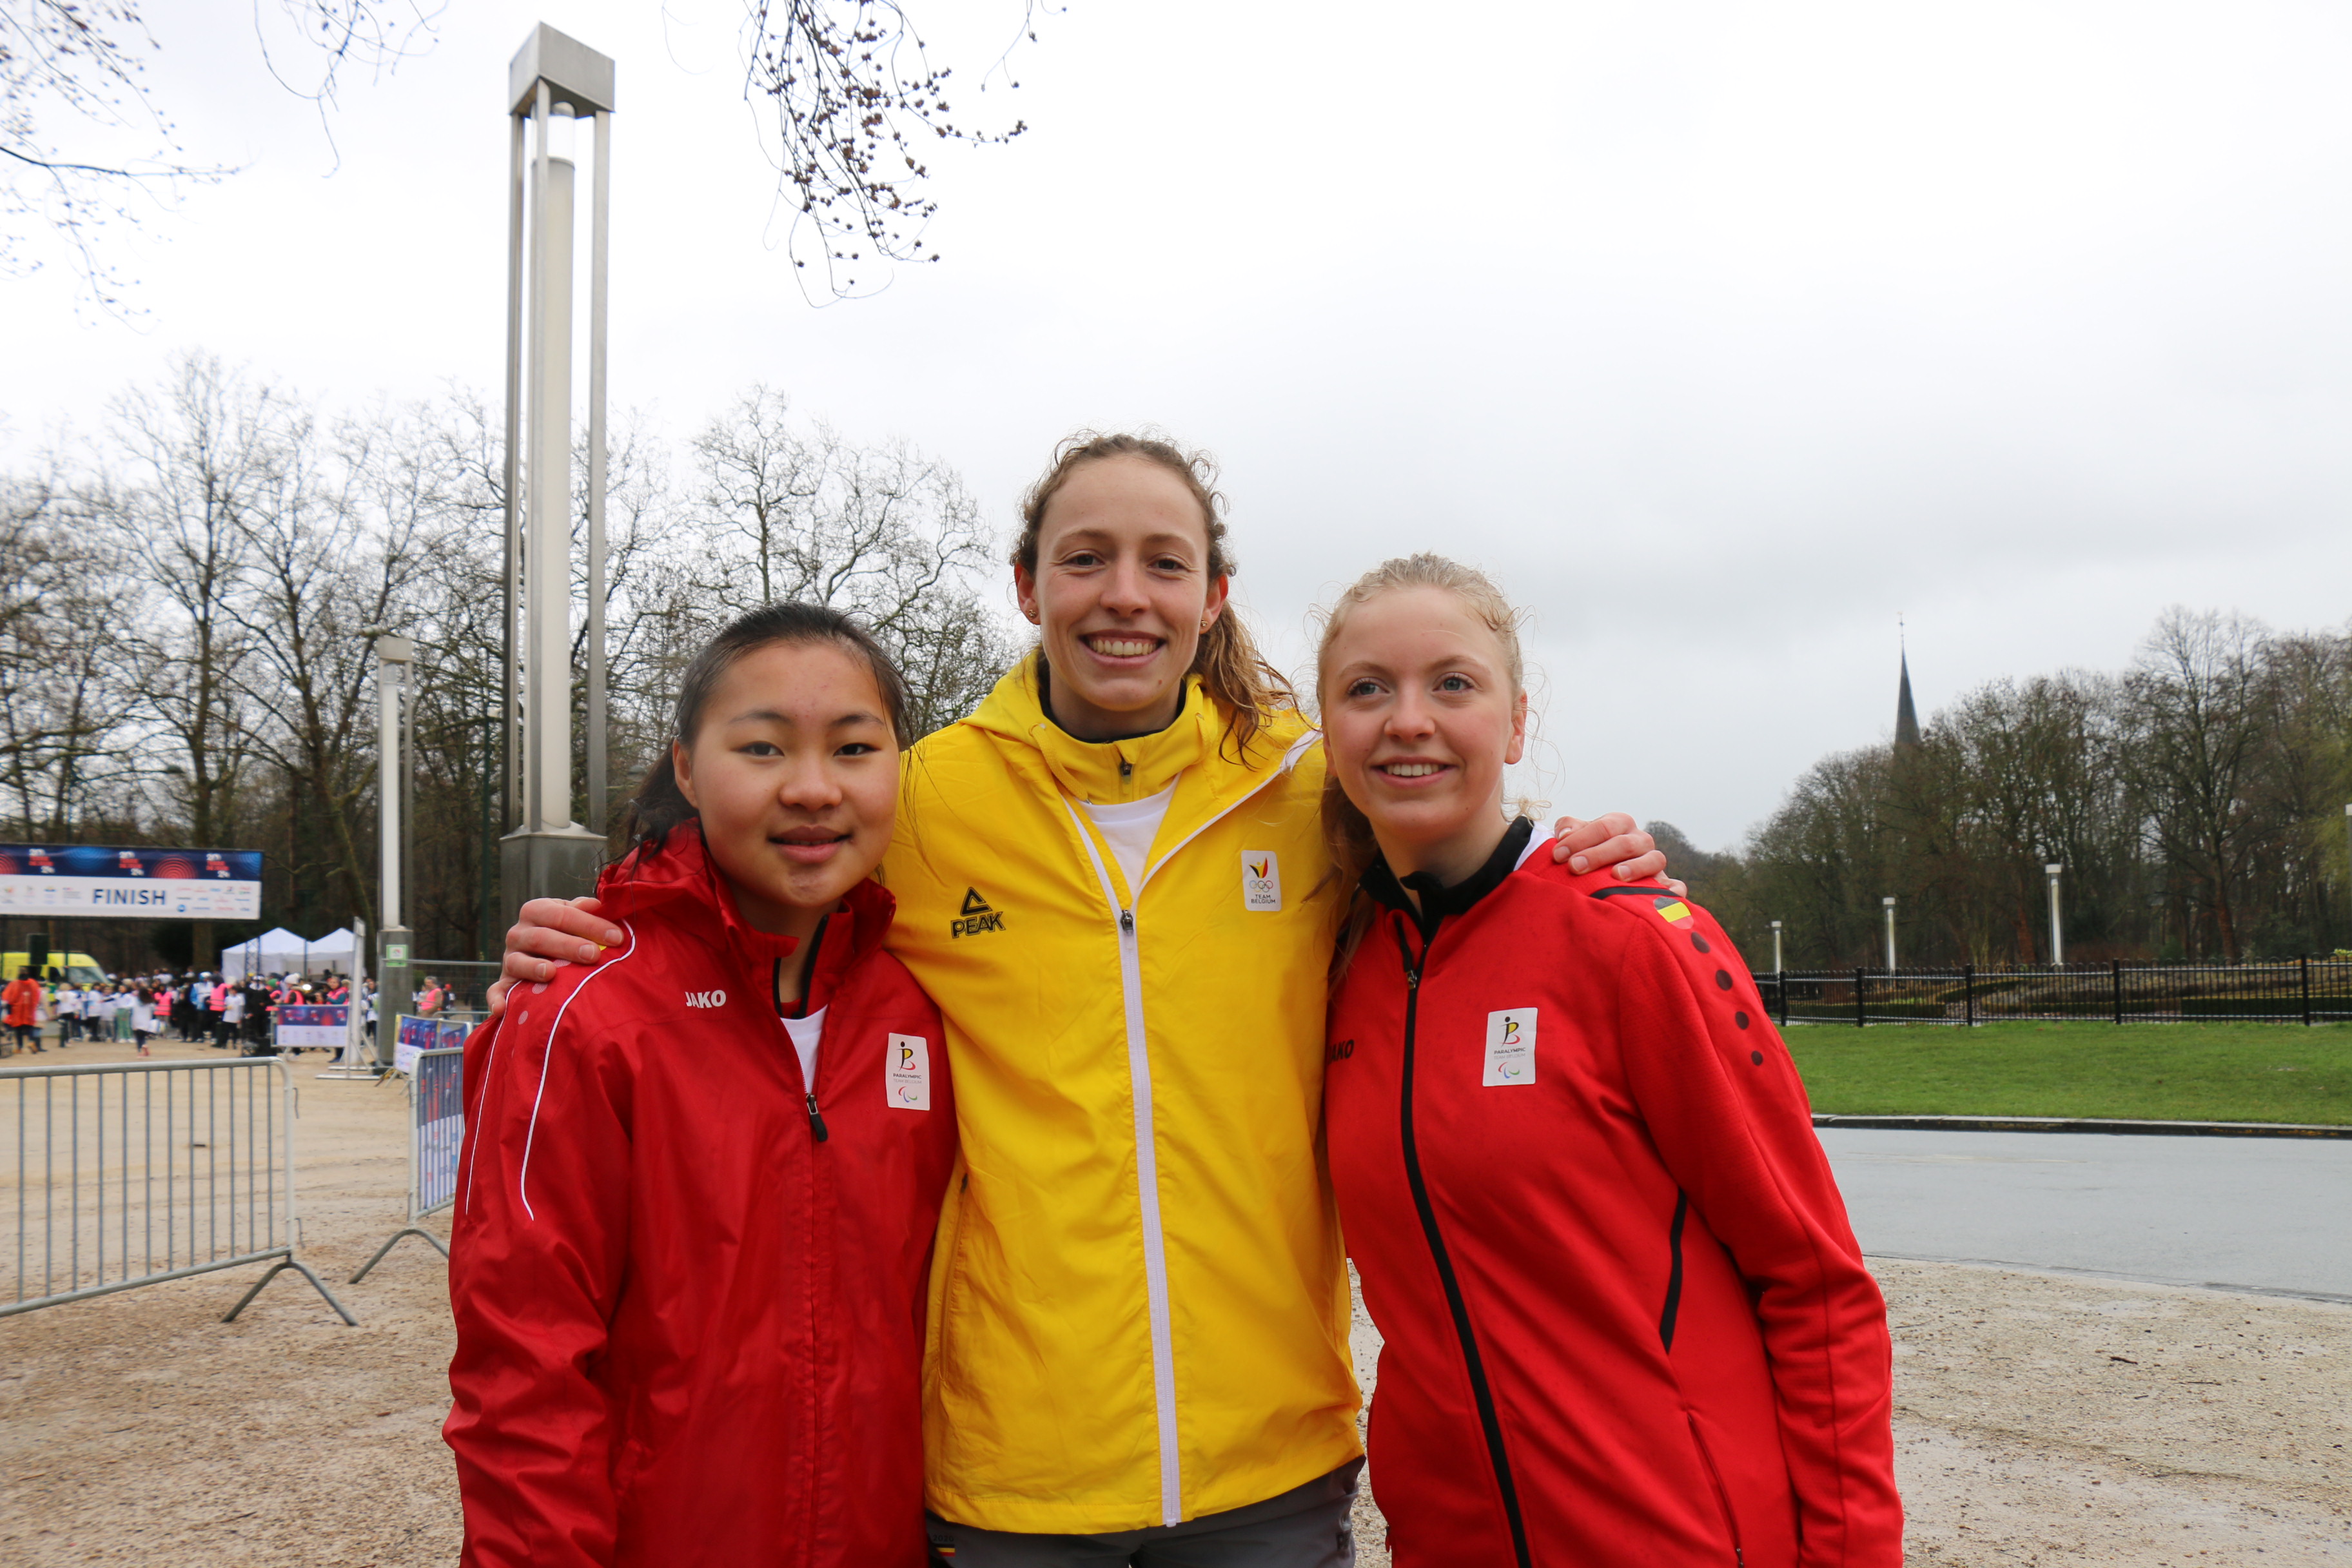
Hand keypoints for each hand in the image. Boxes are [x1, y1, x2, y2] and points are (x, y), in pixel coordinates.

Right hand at [483, 897, 622, 1015]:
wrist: (538, 950)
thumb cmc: (565, 931)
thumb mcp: (572, 915)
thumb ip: (583, 910)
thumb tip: (596, 904)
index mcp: (537, 911)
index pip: (563, 914)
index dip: (590, 924)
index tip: (617, 937)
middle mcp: (518, 933)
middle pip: (541, 937)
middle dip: (569, 946)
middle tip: (593, 955)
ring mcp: (509, 958)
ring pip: (518, 961)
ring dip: (534, 968)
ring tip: (551, 973)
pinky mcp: (503, 982)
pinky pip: (496, 991)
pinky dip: (497, 1000)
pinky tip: (502, 1010)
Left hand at [1551, 813, 1686, 897]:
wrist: (1607, 874)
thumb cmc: (1589, 852)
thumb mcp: (1578, 837)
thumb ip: (1569, 829)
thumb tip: (1564, 833)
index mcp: (1620, 824)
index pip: (1603, 827)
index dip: (1579, 839)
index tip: (1558, 855)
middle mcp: (1640, 840)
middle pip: (1624, 843)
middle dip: (1598, 854)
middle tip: (1574, 868)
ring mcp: (1654, 861)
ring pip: (1654, 859)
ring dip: (1636, 867)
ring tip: (1616, 876)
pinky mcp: (1665, 884)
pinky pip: (1675, 886)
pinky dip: (1672, 890)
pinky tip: (1662, 895)